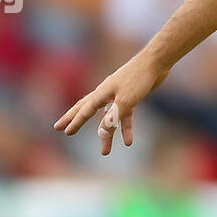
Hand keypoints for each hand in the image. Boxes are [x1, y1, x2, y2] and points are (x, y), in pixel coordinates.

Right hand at [53, 51, 168, 155]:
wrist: (156, 63)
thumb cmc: (138, 79)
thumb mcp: (125, 102)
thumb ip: (113, 118)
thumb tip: (101, 134)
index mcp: (101, 92)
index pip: (84, 110)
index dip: (74, 122)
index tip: (63, 131)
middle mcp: (106, 93)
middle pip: (86, 109)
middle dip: (74, 120)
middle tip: (61, 129)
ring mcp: (118, 95)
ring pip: (108, 118)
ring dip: (107, 135)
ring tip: (105, 152)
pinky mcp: (131, 98)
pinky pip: (125, 116)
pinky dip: (126, 128)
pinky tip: (128, 142)